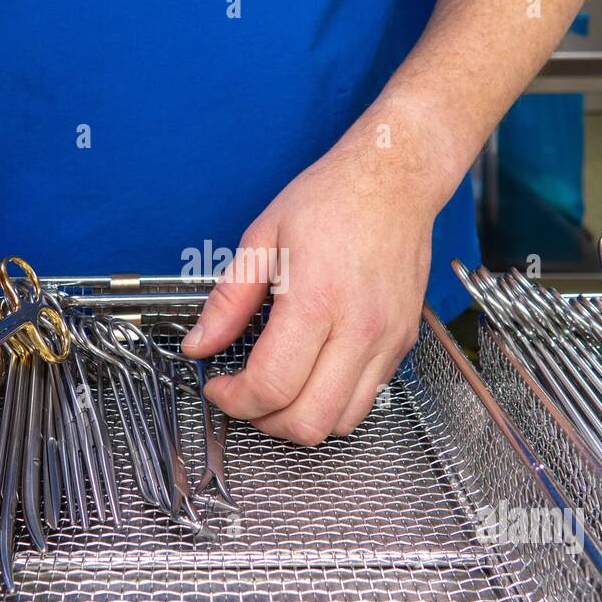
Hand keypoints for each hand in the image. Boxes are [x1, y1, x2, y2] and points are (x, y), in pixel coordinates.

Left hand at [182, 98, 453, 444]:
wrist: (395, 179)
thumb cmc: (332, 198)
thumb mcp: (263, 238)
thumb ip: (228, 300)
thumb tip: (199, 343)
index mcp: (316, 300)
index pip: (272, 385)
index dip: (235, 400)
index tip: (219, 386)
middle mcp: (359, 328)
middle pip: (309, 421)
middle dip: (265, 421)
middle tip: (244, 396)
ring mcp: (387, 340)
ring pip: (344, 422)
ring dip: (303, 420)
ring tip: (279, 391)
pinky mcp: (402, 343)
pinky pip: (368, 398)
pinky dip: (335, 402)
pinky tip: (314, 373)